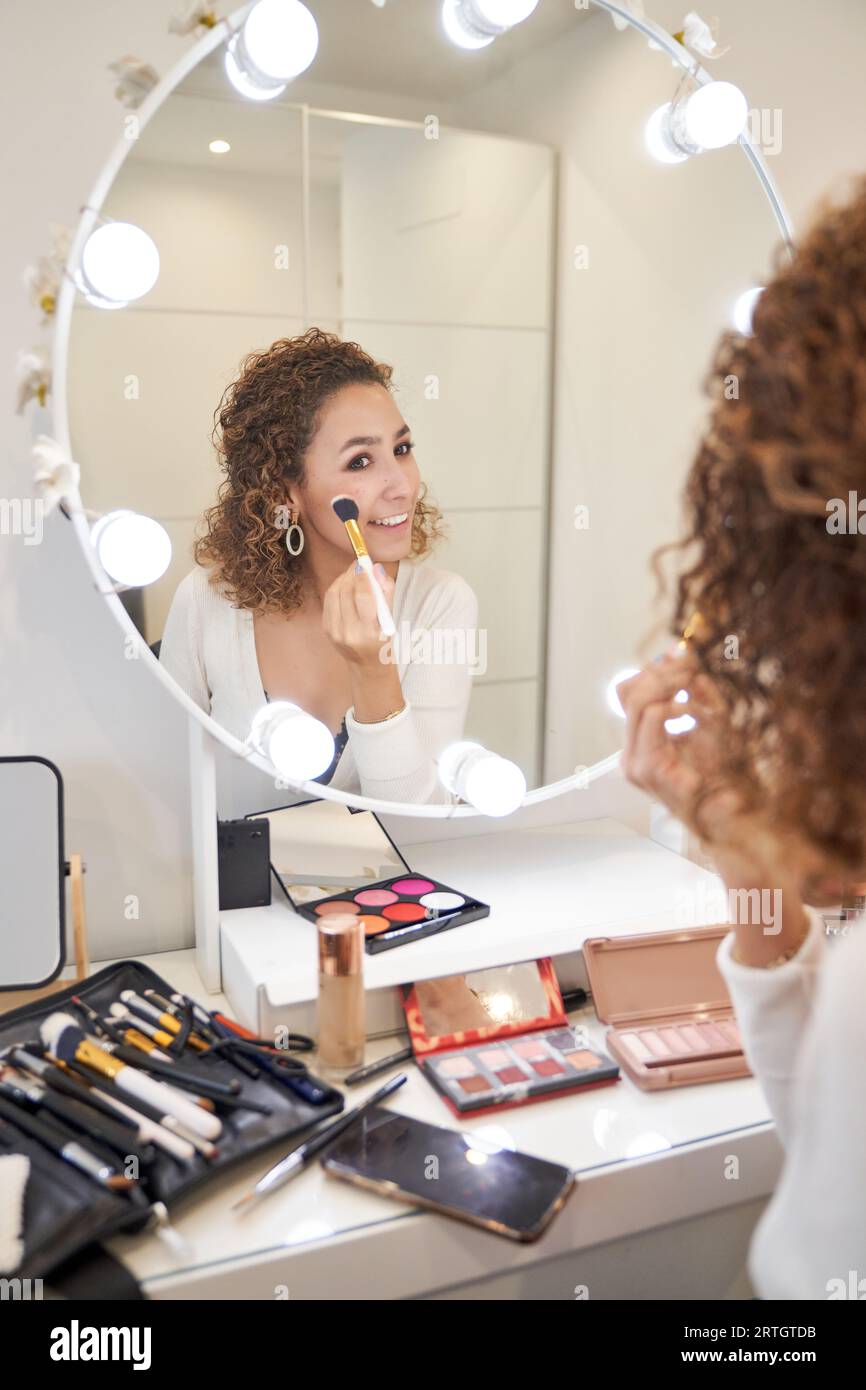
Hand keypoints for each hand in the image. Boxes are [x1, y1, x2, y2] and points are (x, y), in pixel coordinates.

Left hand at [322, 560, 395, 667]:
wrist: (367, 664)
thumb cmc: (382, 641)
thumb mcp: (390, 620)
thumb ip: (386, 593)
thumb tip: (377, 569)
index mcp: (369, 633)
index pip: (363, 597)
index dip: (363, 577)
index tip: (366, 563)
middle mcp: (349, 633)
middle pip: (346, 592)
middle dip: (352, 574)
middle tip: (360, 564)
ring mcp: (334, 632)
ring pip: (334, 594)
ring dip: (343, 578)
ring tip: (353, 572)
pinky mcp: (326, 629)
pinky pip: (329, 601)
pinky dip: (336, 588)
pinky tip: (345, 585)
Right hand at [618, 650, 741, 842]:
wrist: (738, 814)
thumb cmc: (729, 774)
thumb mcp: (710, 718)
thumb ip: (693, 689)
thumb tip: (680, 654)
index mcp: (642, 744)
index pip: (629, 693)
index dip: (654, 669)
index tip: (683, 656)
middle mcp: (632, 753)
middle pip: (628, 691)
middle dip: (661, 671)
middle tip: (690, 665)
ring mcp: (635, 763)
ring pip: (636, 700)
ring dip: (669, 684)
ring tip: (693, 685)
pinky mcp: (647, 768)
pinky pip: (652, 717)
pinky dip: (676, 706)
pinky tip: (694, 711)